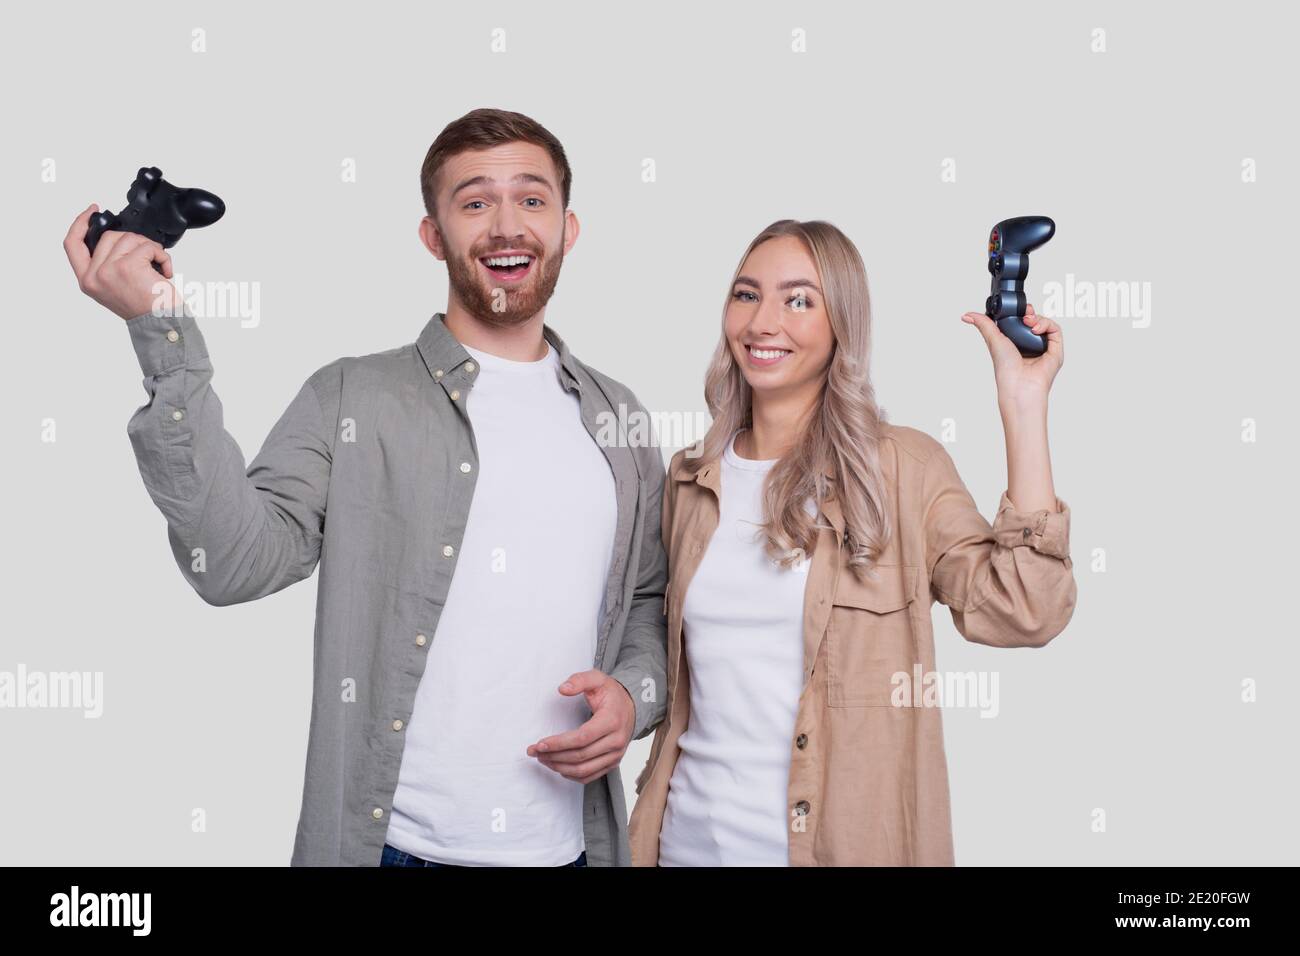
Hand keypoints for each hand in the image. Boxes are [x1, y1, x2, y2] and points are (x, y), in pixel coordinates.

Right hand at [63, 204, 180, 320]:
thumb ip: (105, 265)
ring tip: (157, 266)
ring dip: (149, 248)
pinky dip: (162, 255)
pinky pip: (147, 247)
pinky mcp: (127, 267)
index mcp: (87, 280)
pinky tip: (166, 271)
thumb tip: (115, 239)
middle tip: (147, 258)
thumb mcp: (114, 288)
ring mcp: (108, 270)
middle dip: (133, 241)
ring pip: (129, 238)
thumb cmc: (144, 308)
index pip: (72, 244)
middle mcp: (93, 276)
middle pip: (108, 237)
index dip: (79, 223)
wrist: (161, 325)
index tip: (92, 210)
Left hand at [526, 669, 635, 785]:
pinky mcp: (613, 763)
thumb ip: (580, 680)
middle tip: (535, 752)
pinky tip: (558, 767)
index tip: (540, 743)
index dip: (559, 743)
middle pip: (580, 756)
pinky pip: (590, 776)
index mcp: (612, 720)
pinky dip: (572, 775)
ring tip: (543, 759)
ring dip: (559, 767)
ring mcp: (616, 755)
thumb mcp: (597, 679)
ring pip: (583, 770)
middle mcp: (616, 741)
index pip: (582, 738)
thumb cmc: (611, 694)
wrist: (631, 707)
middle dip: (554, 756)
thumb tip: (562, 689)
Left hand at [961, 303, 1063, 407]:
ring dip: (1038, 318)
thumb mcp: (994, 340)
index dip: (1021, 312)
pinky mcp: (1055, 352)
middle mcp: (1031, 345)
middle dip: (1030, 313)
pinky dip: (1047, 325)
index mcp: (1016, 344)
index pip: (1022, 322)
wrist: (1018, 384)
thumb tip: (967, 315)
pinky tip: (1035, 329)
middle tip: (1025, 312)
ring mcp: (1044, 349)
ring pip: (1046, 324)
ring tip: (1028, 322)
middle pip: (1035, 321)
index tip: (1016, 308)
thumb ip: (984, 324)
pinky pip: (1056, 331)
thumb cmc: (1006, 369)